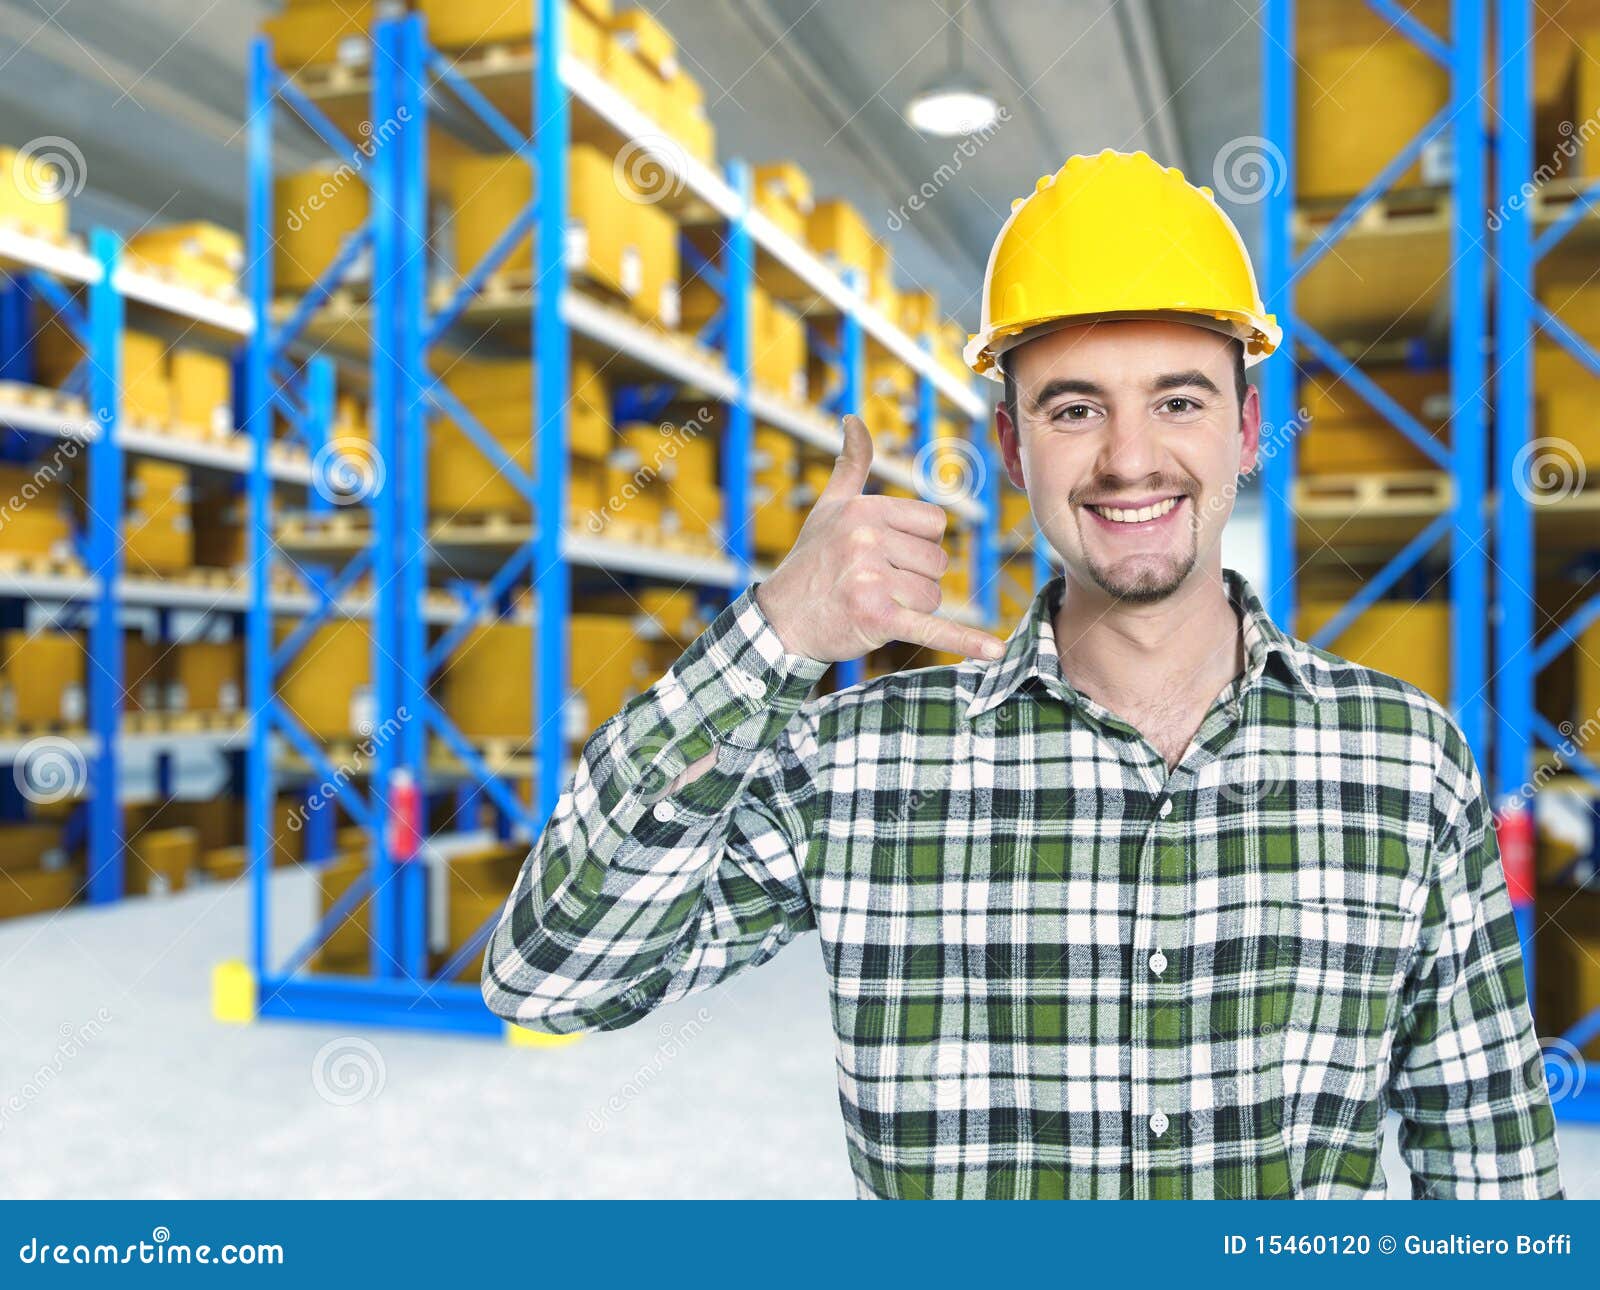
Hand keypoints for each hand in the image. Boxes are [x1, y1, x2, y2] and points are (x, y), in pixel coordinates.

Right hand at [754, 415, 1006, 663]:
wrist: (780, 620)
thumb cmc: (810, 562)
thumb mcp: (828, 508)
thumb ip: (850, 465)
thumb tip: (853, 420)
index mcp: (866, 509)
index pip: (934, 525)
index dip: (918, 545)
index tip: (886, 556)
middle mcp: (868, 539)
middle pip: (936, 562)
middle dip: (915, 580)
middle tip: (874, 586)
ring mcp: (872, 579)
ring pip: (933, 595)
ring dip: (913, 607)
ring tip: (874, 605)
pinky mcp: (877, 618)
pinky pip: (931, 627)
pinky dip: (964, 640)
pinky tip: (993, 652)